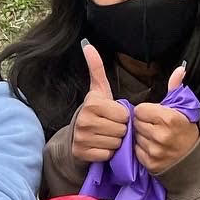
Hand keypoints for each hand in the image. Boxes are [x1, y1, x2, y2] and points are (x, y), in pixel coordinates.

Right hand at [71, 42, 130, 167]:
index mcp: (93, 104)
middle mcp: (85, 120)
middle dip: (120, 130)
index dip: (123, 117)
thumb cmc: (94, 112)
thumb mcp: (98, 90)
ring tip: (106, 136)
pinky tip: (101, 147)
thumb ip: (96, 68)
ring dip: (115, 142)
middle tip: (111, 127)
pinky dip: (107, 153)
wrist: (75, 137)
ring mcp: (82, 138)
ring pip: (115, 143)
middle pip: (121, 130)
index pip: (124, 115)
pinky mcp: (82, 153)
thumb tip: (87, 45)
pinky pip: (107, 155)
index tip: (114, 116)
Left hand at [132, 62, 199, 173]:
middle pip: (135, 123)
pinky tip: (151, 146)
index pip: (140, 110)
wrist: (193, 159)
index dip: (145, 111)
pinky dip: (141, 148)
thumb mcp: (184, 108)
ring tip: (153, 136)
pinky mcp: (150, 163)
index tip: (153, 114)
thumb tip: (180, 68)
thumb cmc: (186, 129)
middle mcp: (160, 135)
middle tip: (153, 125)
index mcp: (168, 118)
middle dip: (142, 122)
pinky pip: (136, 151)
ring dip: (140, 136)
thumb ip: (176, 88)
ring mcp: (155, 151)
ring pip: (135, 137)